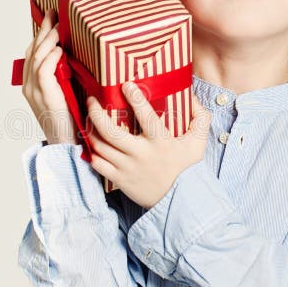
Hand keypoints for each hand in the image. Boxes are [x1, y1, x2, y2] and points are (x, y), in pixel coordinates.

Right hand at [21, 9, 78, 145]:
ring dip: (48, 39)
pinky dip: (50, 57)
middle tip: (54, 13)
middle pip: (34, 50)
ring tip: (58, 27)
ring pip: (37, 57)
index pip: (34, 54)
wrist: (68, 147)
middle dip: (43, 30)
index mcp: (34, 85)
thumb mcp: (70, 94)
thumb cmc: (73, 122)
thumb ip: (69, 78)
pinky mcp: (45, 97)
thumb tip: (82, 58)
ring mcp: (35, 92)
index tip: (52, 20)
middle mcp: (30, 86)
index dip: (41, 35)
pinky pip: (43, 71)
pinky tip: (59, 49)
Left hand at [84, 82, 211, 208]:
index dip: (136, 99)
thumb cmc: (188, 168)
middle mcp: (142, 154)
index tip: (126, 84)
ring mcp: (128, 168)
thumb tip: (189, 94)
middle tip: (92, 100)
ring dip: (90, 130)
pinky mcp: (119, 180)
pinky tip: (90, 141)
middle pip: (111, 132)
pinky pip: (98, 164)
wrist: (180, 201)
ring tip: (88, 118)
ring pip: (100, 146)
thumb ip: (199, 116)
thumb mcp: (199, 141)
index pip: (147, 117)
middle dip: (96, 113)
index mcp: (162, 142)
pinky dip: (91, 152)